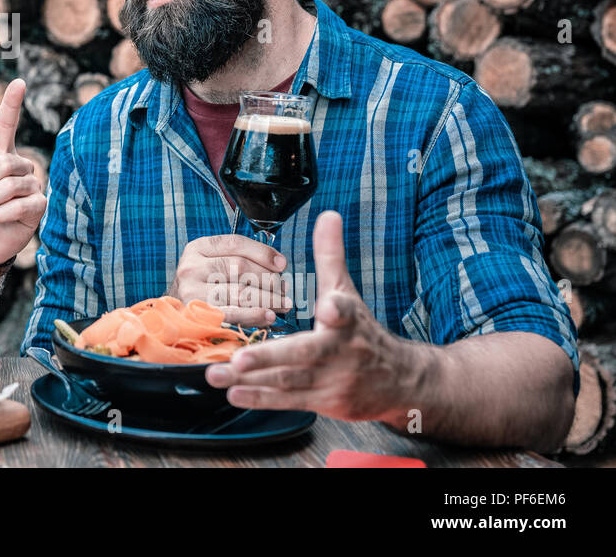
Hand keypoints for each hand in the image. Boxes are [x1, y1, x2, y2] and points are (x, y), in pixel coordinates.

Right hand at [167, 233, 290, 326]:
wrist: (174, 314)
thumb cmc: (201, 287)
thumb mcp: (211, 264)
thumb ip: (238, 258)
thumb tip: (277, 264)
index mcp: (198, 248)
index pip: (235, 244)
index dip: (262, 252)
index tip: (282, 263)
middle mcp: (192, 267)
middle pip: (240, 267)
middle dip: (269, 278)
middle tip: (284, 288)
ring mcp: (192, 291)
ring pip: (240, 291)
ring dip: (268, 298)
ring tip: (283, 303)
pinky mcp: (198, 314)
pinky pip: (233, 313)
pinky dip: (254, 315)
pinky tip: (269, 315)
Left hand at [203, 210, 415, 422]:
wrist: (400, 382)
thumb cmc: (363, 331)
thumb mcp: (348, 291)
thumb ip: (331, 255)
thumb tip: (328, 215)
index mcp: (349, 320)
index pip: (346, 312)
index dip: (338, 310)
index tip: (328, 308)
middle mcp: (342, 352)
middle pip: (305, 354)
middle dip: (271, 357)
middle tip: (240, 358)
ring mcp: (334, 381)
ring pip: (289, 381)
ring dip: (252, 380)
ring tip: (218, 374)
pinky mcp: (326, 403)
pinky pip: (290, 400)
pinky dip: (261, 398)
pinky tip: (235, 394)